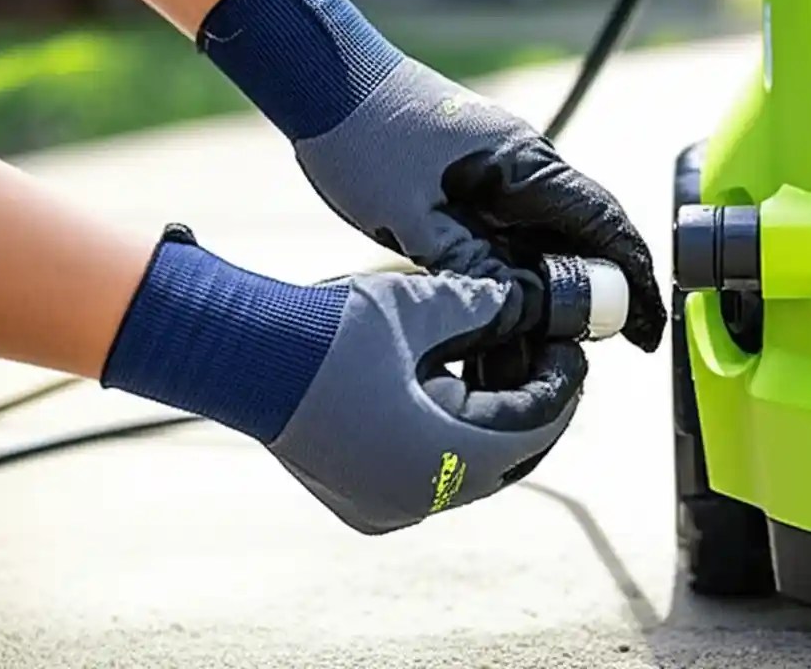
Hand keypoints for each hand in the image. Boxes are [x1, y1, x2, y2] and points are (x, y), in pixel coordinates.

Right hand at [102, 225, 586, 533]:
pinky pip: (426, 475)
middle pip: (506, 458)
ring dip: (489, 422)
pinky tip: (455, 389)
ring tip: (501, 366)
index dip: (562, 387)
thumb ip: (488, 309)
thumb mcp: (423, 308)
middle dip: (531, 408)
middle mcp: (419, 498)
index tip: (573, 351)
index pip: (534, 429)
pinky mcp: (361, 500)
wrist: (237, 353)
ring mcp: (386, 505)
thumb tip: (529, 303)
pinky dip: (449, 438)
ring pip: (466, 470)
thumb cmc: (329, 329)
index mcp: (445, 459)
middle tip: (548, 360)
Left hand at [196, 0, 665, 352]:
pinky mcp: (476, 181)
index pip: (603, 224)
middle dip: (599, 294)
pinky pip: (514, 233)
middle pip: (584, 236)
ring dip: (555, 289)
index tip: (645, 327)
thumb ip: (473, 265)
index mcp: (524, 165)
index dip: (633, 278)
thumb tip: (526, 309)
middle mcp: (525, 165)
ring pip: (548, 240)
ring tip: (549, 345)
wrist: (324, 82)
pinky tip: (513, 311)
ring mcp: (501, 172)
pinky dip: (521, 272)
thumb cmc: (364, 140)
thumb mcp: (414, 218)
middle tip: (597, 349)